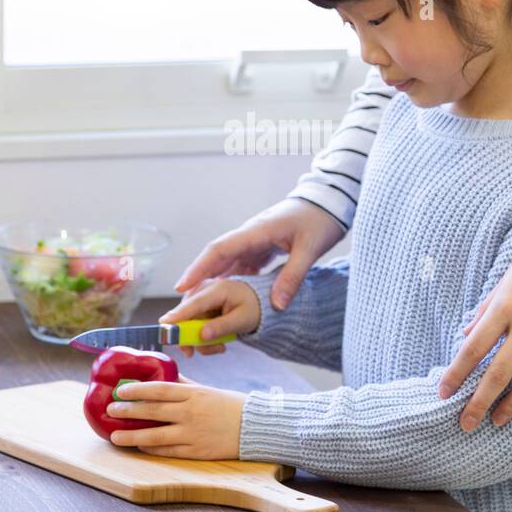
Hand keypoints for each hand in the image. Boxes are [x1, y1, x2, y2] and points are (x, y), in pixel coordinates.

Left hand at [107, 376, 246, 459]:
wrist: (254, 427)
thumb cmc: (230, 405)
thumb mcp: (207, 390)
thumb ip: (185, 385)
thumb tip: (163, 377)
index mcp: (194, 394)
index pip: (159, 389)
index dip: (137, 390)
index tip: (120, 390)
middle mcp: (191, 413)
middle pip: (153, 410)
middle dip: (128, 410)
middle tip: (110, 409)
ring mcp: (193, 433)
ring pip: (156, 435)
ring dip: (132, 435)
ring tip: (115, 436)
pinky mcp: (196, 451)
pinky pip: (168, 450)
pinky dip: (151, 448)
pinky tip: (139, 445)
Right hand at [157, 278, 261, 358]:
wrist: (257, 302)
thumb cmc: (252, 307)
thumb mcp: (243, 320)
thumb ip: (222, 327)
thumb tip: (202, 335)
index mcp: (217, 289)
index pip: (194, 304)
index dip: (178, 315)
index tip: (164, 325)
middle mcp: (203, 290)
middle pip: (185, 316)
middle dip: (192, 338)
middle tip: (204, 352)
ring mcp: (199, 298)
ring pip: (186, 324)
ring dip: (199, 341)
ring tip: (219, 346)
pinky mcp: (197, 307)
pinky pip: (191, 325)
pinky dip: (201, 337)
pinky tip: (216, 342)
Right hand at [172, 197, 345, 310]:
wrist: (329, 202)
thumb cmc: (319, 219)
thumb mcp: (310, 248)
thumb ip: (293, 276)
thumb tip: (277, 306)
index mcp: (256, 231)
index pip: (219, 250)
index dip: (198, 268)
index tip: (181, 287)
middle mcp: (249, 236)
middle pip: (216, 260)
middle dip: (198, 282)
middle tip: (183, 307)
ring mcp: (254, 243)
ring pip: (226, 266)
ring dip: (213, 285)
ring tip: (199, 309)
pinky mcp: (262, 249)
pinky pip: (241, 268)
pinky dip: (232, 284)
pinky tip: (227, 301)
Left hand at [439, 246, 511, 430]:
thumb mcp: (503, 281)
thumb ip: (485, 311)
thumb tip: (465, 336)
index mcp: (504, 308)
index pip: (474, 349)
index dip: (456, 374)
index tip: (444, 393)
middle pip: (499, 373)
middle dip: (480, 402)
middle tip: (466, 424)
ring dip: (511, 405)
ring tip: (498, 420)